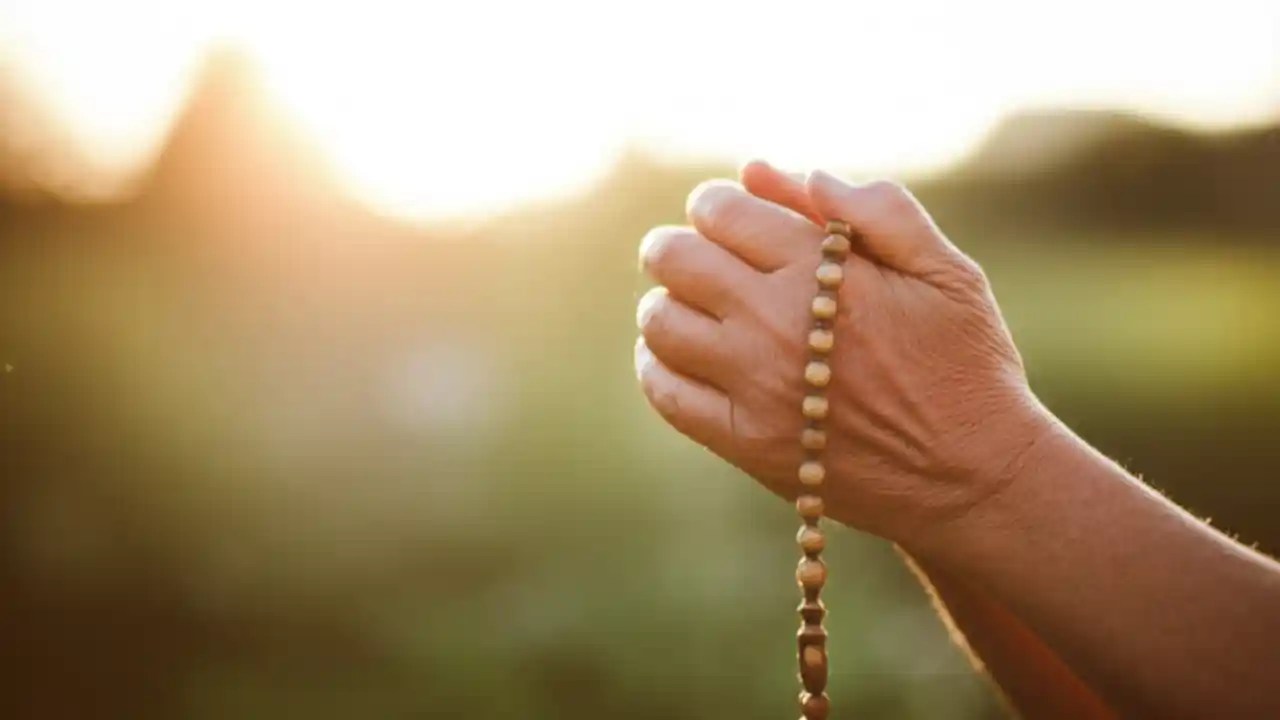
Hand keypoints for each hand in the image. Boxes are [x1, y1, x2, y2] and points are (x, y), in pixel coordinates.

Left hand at [635, 162, 1051, 544]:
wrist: (974, 475)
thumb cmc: (965, 363)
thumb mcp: (945, 270)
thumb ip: (877, 209)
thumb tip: (784, 172)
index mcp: (822, 271)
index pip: (722, 211)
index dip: (714, 203)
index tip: (726, 214)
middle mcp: (775, 324)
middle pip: (675, 260)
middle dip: (674, 245)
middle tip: (690, 254)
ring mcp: (755, 387)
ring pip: (661, 324)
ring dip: (665, 303)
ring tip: (688, 305)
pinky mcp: (746, 443)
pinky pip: (668, 394)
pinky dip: (657, 367)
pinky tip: (676, 357)